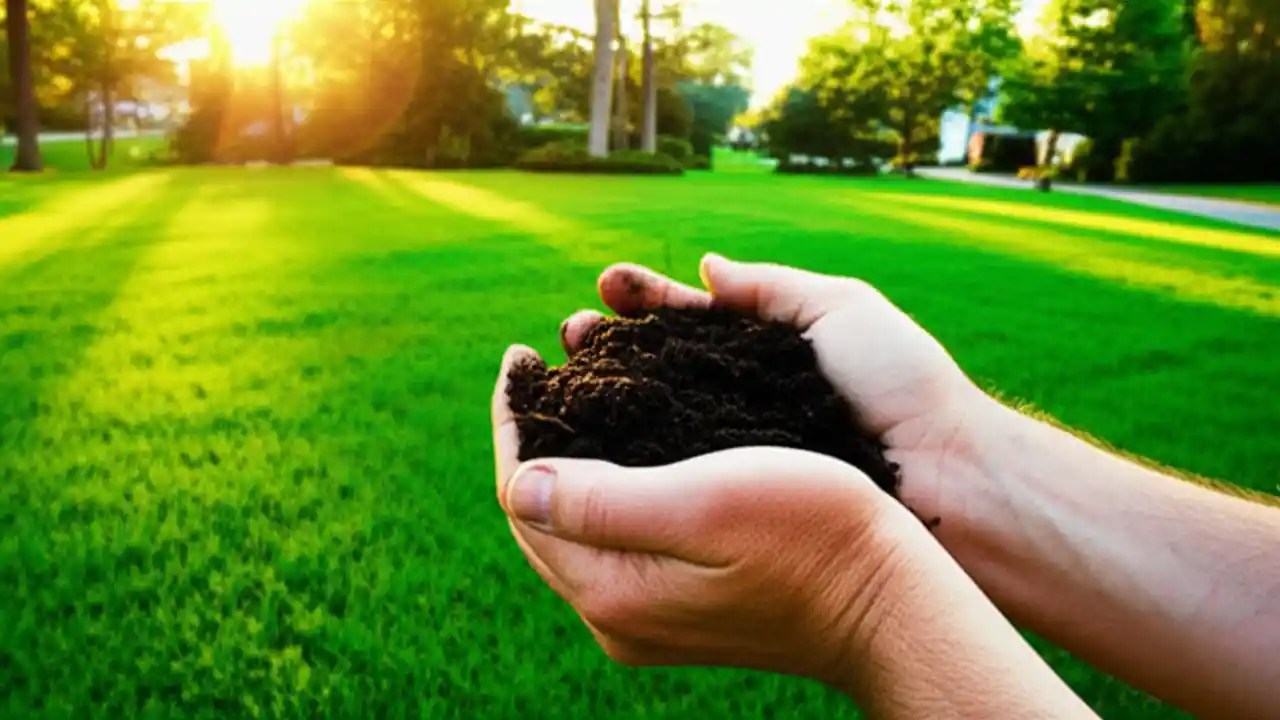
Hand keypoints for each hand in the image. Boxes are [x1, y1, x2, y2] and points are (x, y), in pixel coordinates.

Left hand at [491, 345, 915, 686]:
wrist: (888, 602)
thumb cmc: (810, 536)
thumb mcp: (703, 503)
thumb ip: (599, 501)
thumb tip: (518, 481)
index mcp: (612, 591)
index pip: (523, 498)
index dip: (512, 423)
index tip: (519, 357)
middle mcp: (617, 616)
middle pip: (539, 517)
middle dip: (530, 440)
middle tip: (537, 370)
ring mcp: (647, 619)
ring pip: (574, 528)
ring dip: (563, 461)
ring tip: (570, 395)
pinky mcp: (677, 609)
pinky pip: (610, 541)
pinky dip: (598, 488)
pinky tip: (617, 448)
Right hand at [558, 255, 987, 527]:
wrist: (943, 475)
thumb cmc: (900, 384)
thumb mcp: (839, 309)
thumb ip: (770, 287)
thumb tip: (705, 265)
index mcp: (762, 349)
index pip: (687, 316)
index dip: (643, 299)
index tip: (604, 285)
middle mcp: (739, 399)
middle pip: (657, 367)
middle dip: (609, 347)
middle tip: (565, 335)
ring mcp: (736, 449)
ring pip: (653, 419)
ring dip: (605, 398)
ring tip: (562, 380)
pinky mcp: (738, 496)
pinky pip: (672, 473)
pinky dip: (629, 458)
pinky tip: (589, 447)